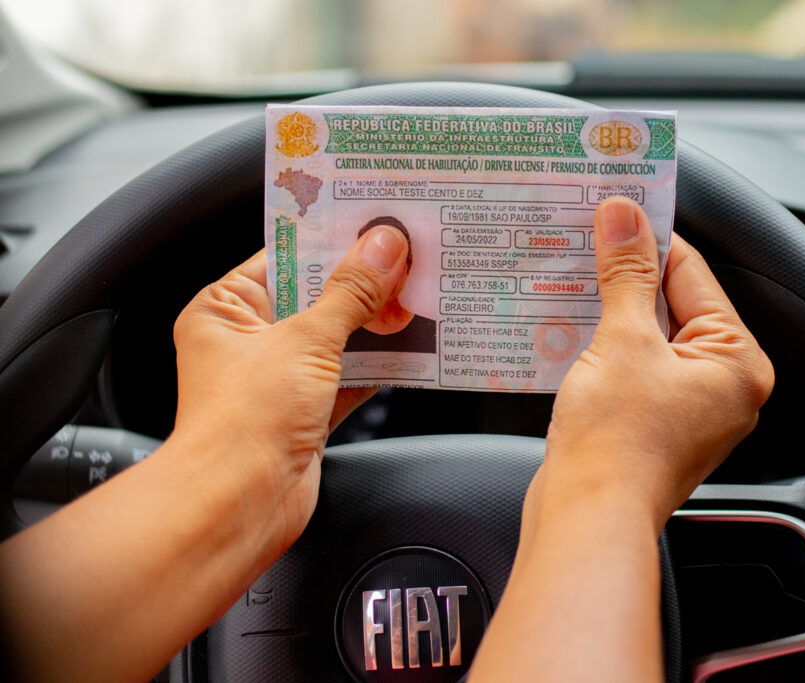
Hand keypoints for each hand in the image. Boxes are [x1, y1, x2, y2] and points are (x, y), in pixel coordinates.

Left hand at [170, 225, 409, 548]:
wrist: (239, 506)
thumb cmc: (243, 422)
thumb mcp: (305, 341)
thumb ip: (350, 294)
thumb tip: (382, 248)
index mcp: (224, 310)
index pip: (282, 257)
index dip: (329, 240)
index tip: (373, 223)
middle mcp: (246, 341)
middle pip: (313, 296)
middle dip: (360, 283)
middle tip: (407, 257)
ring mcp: (276, 378)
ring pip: (334, 338)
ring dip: (373, 325)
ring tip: (416, 297)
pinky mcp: (302, 412)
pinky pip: (346, 376)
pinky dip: (376, 366)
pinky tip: (410, 350)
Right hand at [543, 196, 773, 523]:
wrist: (586, 518)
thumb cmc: (616, 445)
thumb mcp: (623, 341)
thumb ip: (627, 273)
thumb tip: (625, 217)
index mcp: (737, 362)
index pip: (694, 274)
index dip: (650, 237)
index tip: (616, 209)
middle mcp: (723, 386)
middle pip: (673, 304)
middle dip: (627, 274)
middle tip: (588, 238)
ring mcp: (689, 408)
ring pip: (650, 336)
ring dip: (612, 308)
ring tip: (573, 277)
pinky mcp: (655, 423)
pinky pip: (635, 365)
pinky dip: (607, 343)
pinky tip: (572, 324)